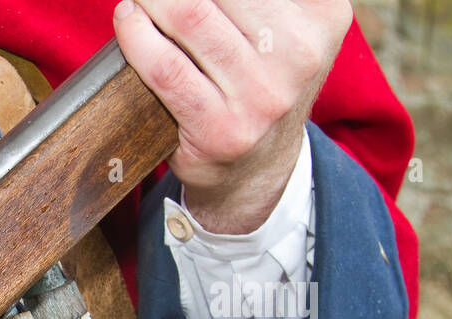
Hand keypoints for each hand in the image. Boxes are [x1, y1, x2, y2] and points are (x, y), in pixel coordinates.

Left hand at [114, 0, 351, 232]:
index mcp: (323, 16)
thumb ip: (255, 1)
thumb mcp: (287, 27)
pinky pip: (166, 67)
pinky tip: (127, 19)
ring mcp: (261, 96)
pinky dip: (137, 35)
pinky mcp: (219, 128)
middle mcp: (300, 54)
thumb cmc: (258, 85)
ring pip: (192, 16)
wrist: (255, 169)